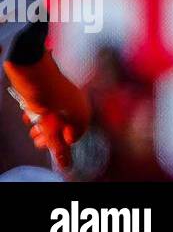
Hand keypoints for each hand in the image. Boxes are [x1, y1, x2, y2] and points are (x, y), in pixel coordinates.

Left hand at [5, 52, 90, 170]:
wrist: (34, 69)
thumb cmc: (44, 97)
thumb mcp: (49, 127)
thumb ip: (58, 145)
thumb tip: (66, 163)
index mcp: (82, 113)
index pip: (75, 136)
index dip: (60, 142)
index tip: (48, 144)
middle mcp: (80, 104)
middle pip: (66, 126)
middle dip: (50, 135)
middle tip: (37, 138)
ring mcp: (70, 95)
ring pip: (58, 116)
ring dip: (44, 125)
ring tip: (32, 128)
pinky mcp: (59, 89)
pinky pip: (54, 106)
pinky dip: (43, 113)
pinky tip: (31, 114)